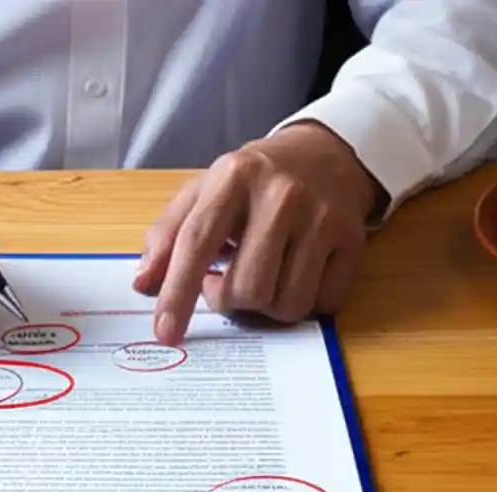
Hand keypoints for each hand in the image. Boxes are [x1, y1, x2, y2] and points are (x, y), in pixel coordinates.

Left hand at [133, 121, 380, 345]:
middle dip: (230, 301)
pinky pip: (322, 304)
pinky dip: (303, 302)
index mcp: (233, 177)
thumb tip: (143, 284)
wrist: (326, 155)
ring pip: (286, 303)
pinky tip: (295, 275)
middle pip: (247, 287)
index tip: (165, 332)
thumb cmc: (254, 182)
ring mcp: (322, 217)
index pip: (197, 242)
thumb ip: (168, 236)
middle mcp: (281, 194)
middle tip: (227, 283)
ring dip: (266, 307)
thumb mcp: (204, 193)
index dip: (177, 293)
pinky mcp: (352, 239)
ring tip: (262, 277)